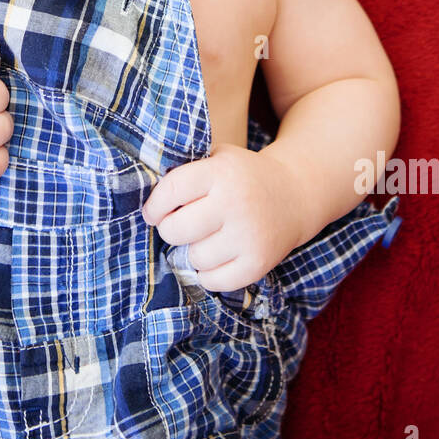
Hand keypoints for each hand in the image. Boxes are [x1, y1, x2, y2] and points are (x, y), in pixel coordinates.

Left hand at [141, 143, 308, 291]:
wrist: (295, 194)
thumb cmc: (243, 176)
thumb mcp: (218, 157)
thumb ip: (186, 168)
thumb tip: (142, 187)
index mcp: (221, 173)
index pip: (171, 190)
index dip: (154, 205)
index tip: (152, 213)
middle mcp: (235, 203)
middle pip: (176, 229)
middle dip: (170, 230)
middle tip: (179, 226)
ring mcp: (249, 235)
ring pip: (194, 258)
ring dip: (192, 251)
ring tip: (204, 238)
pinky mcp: (258, 263)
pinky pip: (213, 280)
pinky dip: (207, 273)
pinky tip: (215, 256)